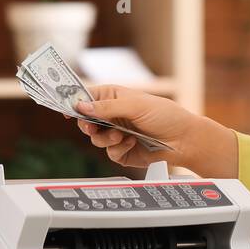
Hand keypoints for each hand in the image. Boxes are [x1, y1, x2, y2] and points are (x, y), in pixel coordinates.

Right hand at [67, 84, 234, 173]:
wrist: (185, 140)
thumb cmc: (167, 116)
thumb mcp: (136, 106)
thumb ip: (107, 107)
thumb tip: (81, 105)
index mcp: (114, 97)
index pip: (86, 96)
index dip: (74, 101)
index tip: (65, 108)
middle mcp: (113, 115)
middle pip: (85, 121)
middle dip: (87, 125)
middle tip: (92, 127)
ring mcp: (116, 133)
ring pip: (95, 138)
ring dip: (105, 138)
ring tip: (121, 135)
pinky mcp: (122, 151)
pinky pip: (109, 152)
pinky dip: (118, 148)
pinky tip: (131, 143)